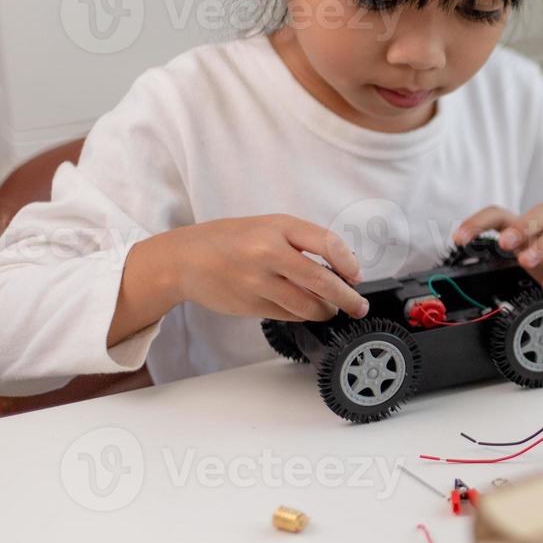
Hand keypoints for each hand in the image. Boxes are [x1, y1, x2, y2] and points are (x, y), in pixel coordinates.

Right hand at [111, 215, 366, 347]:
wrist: (183, 259)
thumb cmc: (230, 240)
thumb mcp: (267, 227)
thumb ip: (301, 243)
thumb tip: (340, 270)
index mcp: (277, 226)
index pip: (327, 243)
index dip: (349, 262)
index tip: (357, 276)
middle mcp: (268, 253)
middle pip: (322, 281)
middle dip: (347, 298)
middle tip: (359, 306)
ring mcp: (258, 281)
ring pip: (307, 305)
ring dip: (326, 311)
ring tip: (330, 309)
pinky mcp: (250, 305)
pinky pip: (288, 315)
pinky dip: (302, 315)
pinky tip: (304, 310)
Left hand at [454, 204, 542, 299]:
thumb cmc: (535, 267)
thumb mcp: (509, 267)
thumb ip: (494, 273)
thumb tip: (472, 295)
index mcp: (518, 228)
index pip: (497, 216)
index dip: (477, 223)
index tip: (460, 239)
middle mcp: (541, 230)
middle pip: (538, 212)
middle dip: (520, 225)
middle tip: (504, 243)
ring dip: (542, 244)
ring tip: (525, 261)